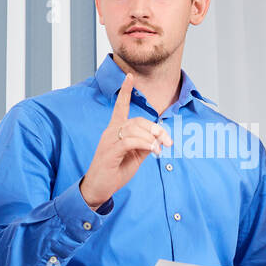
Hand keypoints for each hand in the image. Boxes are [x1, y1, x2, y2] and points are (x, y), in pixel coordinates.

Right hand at [79, 73, 171, 208]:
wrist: (98, 188)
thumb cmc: (114, 171)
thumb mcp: (134, 157)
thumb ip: (144, 145)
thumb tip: (159, 139)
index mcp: (115, 130)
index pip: (120, 107)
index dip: (125, 91)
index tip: (129, 76)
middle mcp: (110, 132)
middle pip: (136, 120)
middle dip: (155, 128)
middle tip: (167, 141)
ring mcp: (109, 141)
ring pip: (134, 129)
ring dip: (151, 138)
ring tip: (159, 149)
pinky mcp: (110, 152)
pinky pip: (130, 141)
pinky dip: (145, 144)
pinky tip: (153, 151)